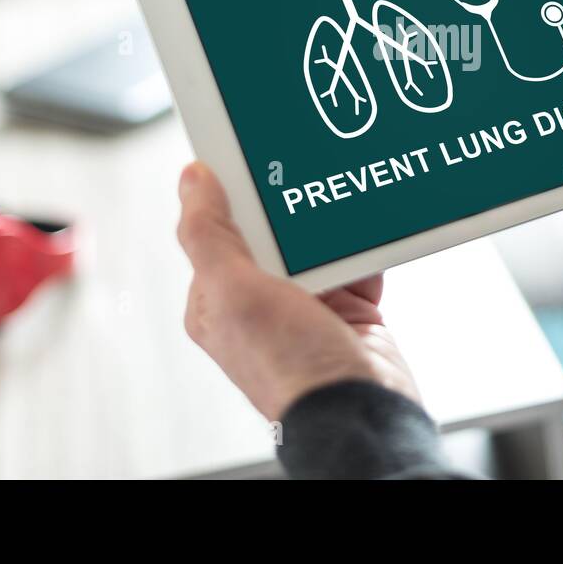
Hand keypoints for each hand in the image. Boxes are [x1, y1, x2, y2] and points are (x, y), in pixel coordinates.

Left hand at [176, 161, 421, 421]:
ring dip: (331, 227)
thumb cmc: (290, 368)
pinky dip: (366, 247)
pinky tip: (369, 232)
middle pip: (271, 232)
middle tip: (302, 175)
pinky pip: (358, 262)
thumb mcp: (234, 293)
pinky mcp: (351, 310)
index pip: (216, 231)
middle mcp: (260, 304)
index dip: (230, 193)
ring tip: (339, 203)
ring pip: (317, 244)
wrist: (361, 409)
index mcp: (218, 302)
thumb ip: (209, 234)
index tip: (246, 154)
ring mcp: (308, 307)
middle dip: (288, 209)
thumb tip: (193, 178)